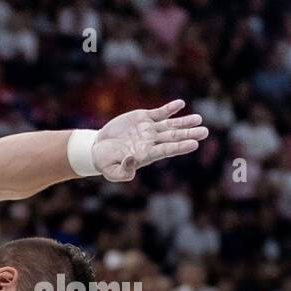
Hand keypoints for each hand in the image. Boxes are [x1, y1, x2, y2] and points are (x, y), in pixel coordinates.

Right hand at [93, 100, 207, 181]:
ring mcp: (149, 129)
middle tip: (204, 132)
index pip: (166, 150)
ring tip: (198, 119)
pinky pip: (160, 113)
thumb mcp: (110, 170)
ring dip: (184, 122)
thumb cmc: (105, 162)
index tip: (194, 144)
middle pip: (173, 137)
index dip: (180, 147)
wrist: (99, 148)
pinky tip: (180, 104)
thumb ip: (121, 173)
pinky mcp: (144, 118)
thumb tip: (132, 163)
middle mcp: (151, 141)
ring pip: (170, 125)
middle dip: (189, 134)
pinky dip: (170, 108)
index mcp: (145, 154)